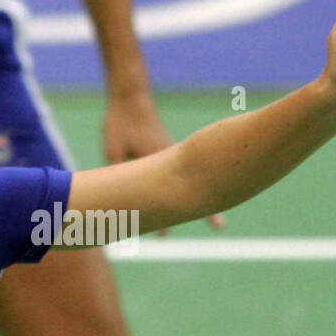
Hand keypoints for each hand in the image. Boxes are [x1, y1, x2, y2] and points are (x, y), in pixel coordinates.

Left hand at [104, 88, 224, 231]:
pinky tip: (194, 188)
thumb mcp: (113, 149)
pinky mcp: (171, 148)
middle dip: (206, 208)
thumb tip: (122, 196)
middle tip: (221, 227)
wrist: (131, 98)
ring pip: (192, 179)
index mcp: (158, 161)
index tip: (164, 237)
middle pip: (193, 188)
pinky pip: (185, 169)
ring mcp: (175, 152)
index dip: (166, 217)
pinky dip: (192, 180)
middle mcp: (173, 158)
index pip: (168, 196)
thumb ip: (120, 172)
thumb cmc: (121, 123)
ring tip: (216, 214)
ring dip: (201, 195)